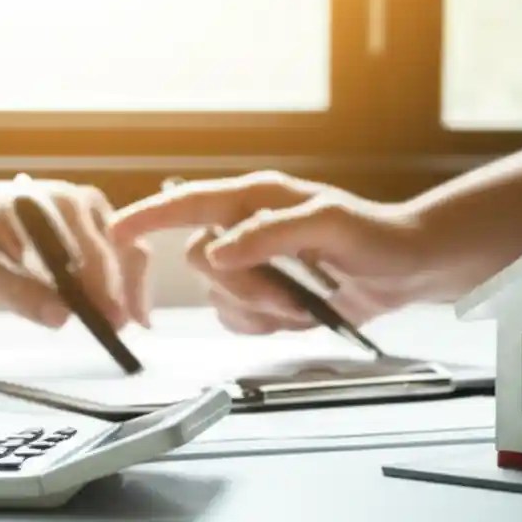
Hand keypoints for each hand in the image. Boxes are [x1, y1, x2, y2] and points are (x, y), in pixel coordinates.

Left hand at [0, 178, 150, 327]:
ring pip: (128, 251)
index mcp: (50, 203)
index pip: (89, 251)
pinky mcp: (93, 224)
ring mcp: (90, 211)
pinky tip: (131, 313)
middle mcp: (79, 200)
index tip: (111, 324)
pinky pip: (120, 253)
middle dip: (123, 293)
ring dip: (132, 289)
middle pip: (117, 249)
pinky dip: (127, 283)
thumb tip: (62, 318)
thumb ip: (17, 291)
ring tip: (131, 326)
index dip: (104, 290)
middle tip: (119, 332)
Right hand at [112, 171, 436, 333]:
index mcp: (254, 197)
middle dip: (242, 287)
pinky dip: (266, 324)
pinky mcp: (263, 295)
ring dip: (260, 308)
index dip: (148, 217)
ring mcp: (253, 263)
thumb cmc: (375, 235)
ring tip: (302, 302)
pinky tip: (298, 313)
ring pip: (218, 296)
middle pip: (201, 262)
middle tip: (288, 294)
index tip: (116, 232)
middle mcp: (245, 228)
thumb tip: (219, 251)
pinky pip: (236, 319)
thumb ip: (270, 233)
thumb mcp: (329, 225)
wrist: (405, 269)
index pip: (187, 203)